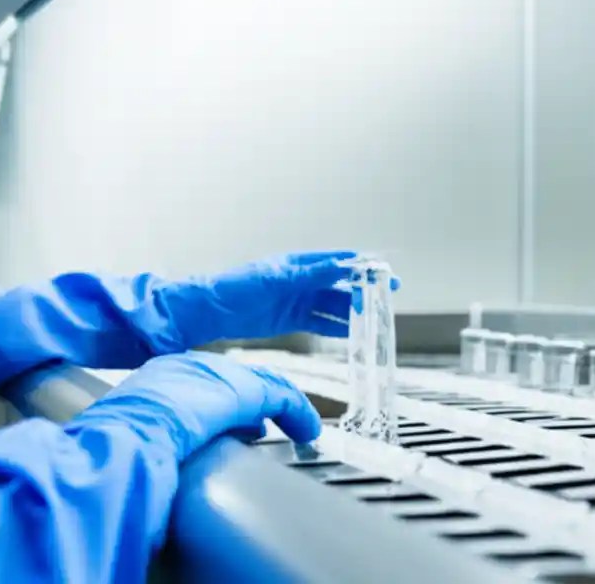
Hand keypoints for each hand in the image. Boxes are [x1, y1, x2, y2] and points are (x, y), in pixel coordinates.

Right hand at [66, 352, 320, 460]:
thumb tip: (181, 452)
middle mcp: (191, 365)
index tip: (237, 425)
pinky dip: (297, 415)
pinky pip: (282, 398)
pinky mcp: (244, 390)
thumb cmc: (122, 441)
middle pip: (235, 381)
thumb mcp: (140, 432)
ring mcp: (218, 374)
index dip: (224, 403)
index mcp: (162, 374)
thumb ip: (161, 434)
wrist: (128, 434)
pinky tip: (307, 432)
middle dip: (255, 402)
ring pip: (262, 387)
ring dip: (282, 409)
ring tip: (296, 429)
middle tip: (264, 427)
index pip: (204, 381)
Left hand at [162, 251, 385, 343]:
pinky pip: (320, 322)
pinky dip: (337, 327)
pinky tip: (352, 333)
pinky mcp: (290, 319)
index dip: (361, 266)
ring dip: (352, 312)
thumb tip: (342, 264)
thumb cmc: (234, 287)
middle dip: (363, 291)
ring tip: (374, 319)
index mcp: (296, 264)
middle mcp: (300, 281)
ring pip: (332, 305)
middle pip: (339, 285)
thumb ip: (310, 274)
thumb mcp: (275, 279)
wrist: (208, 311)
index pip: (336, 262)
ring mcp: (296, 300)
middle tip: (386, 298)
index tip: (383, 271)